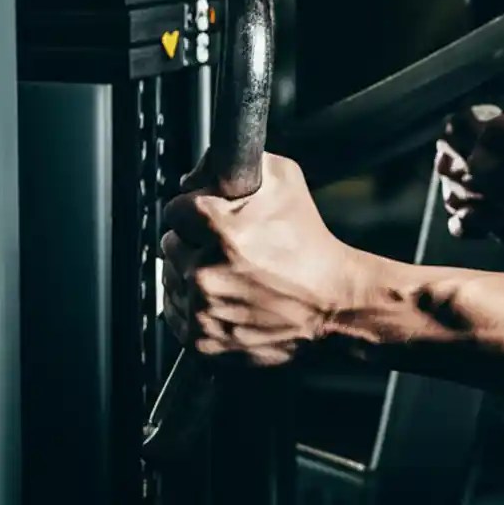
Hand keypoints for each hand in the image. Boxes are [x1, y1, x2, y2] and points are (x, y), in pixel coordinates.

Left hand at [160, 152, 349, 365]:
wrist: (334, 303)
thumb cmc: (312, 245)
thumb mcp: (285, 181)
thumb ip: (237, 165)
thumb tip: (195, 175)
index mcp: (219, 229)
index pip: (175, 210)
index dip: (195, 211)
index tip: (210, 220)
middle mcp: (204, 270)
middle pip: (170, 245)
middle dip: (193, 243)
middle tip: (225, 249)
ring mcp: (202, 309)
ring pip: (171, 280)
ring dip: (191, 274)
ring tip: (229, 276)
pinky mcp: (202, 339)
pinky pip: (176, 315)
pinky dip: (193, 307)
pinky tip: (224, 299)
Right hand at [436, 102, 503, 243]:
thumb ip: (503, 129)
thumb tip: (473, 164)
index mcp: (478, 128)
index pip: (451, 131)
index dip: (471, 143)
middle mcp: (467, 159)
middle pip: (445, 166)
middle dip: (479, 175)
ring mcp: (470, 192)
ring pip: (452, 197)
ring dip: (482, 200)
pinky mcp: (480, 221)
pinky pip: (458, 226)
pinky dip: (476, 223)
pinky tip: (503, 217)